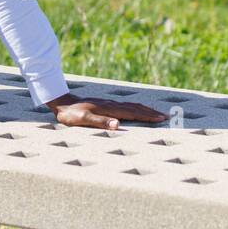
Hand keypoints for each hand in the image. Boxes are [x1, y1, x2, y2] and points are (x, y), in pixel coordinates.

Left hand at [43, 92, 166, 130]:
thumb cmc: (71, 115)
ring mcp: (109, 104)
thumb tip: (118, 125)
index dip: (147, 116)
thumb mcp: (82, 120)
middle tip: (166, 116)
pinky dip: (135, 108)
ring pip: (131, 106)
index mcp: (109, 109)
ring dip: (145, 109)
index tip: (161, 118)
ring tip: (156, 113)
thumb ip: (100, 122)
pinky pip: (125, 106)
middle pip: (136, 108)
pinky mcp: (106, 105)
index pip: (133, 113)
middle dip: (151, 112)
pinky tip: (136, 111)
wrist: (62, 103)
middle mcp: (112, 105)